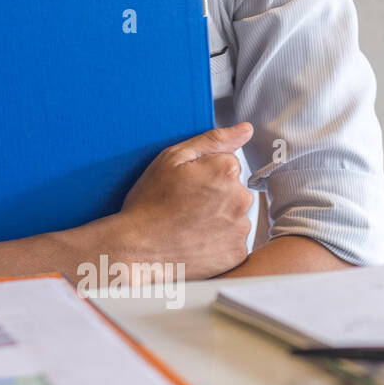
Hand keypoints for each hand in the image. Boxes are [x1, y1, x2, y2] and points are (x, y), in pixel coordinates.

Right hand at [114, 123, 255, 278]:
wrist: (138, 250)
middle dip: (217, 198)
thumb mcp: (172, 159)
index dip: (206, 175)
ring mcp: (240, 229)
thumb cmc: (150, 204)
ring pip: (236, 218)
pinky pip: (233, 243)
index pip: (229, 165)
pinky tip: (197, 243)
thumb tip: (245, 130)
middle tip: (187, 209)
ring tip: (190, 228)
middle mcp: (241, 199)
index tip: (188, 188)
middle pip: (236, 192)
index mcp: (227, 170)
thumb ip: (213, 140)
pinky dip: (219, 244)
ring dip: (219, 221)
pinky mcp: (236, 254)